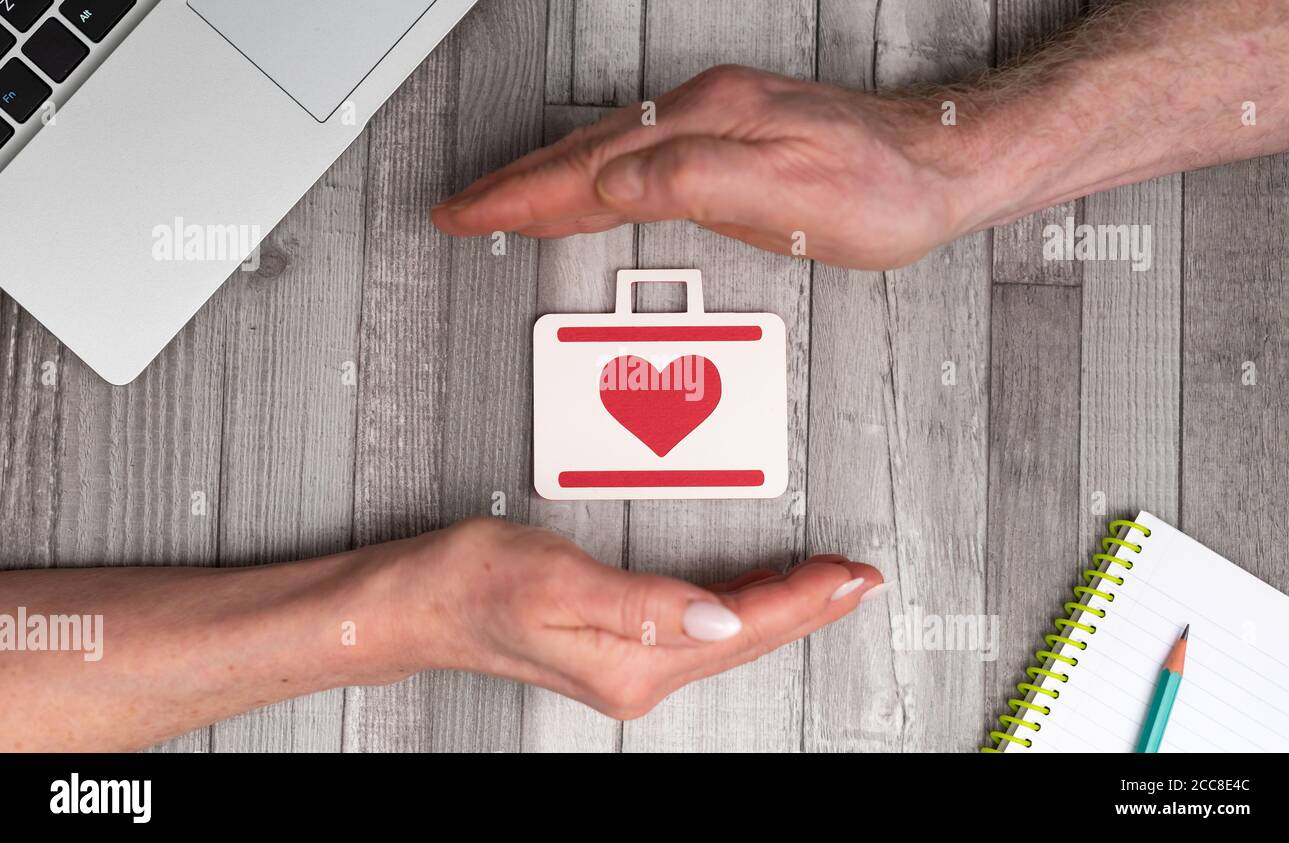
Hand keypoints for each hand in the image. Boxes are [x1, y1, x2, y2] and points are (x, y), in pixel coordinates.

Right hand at [391, 517, 883, 718]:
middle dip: (809, 605)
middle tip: (857, 578)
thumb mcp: (561, 581)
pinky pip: (703, 627)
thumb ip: (647, 604)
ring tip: (825, 581)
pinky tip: (753, 588)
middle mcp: (640, 673)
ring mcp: (631, 664)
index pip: (741, 627)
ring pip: (731, 634)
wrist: (422, 601)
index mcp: (635, 660)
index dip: (803, 599)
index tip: (847, 578)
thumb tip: (720, 617)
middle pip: (747, 638)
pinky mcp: (621, 646)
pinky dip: (742, 602)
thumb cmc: (476, 585)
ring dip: (783, 604)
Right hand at [430, 65, 983, 269]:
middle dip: (513, 185)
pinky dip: (594, 182)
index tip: (470, 213)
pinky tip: (585, 195)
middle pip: (581, 154)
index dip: (521, 196)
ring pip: (603, 156)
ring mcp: (714, 125)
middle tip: (461, 210)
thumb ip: (696, 184)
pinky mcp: (729, 142)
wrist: (940, 168)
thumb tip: (618, 184)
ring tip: (502, 205)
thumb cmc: (882, 189)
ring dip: (544, 182)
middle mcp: (704, 115)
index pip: (588, 168)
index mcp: (706, 125)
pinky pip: (637, 162)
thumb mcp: (790, 196)